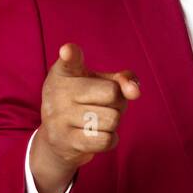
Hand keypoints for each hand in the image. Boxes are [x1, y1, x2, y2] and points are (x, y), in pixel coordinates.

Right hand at [31, 42, 139, 192]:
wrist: (58, 139)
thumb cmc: (85, 102)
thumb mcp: (100, 83)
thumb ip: (122, 79)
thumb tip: (134, 91)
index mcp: (64, 71)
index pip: (69, 60)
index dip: (71, 54)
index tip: (68, 51)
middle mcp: (57, 92)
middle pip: (112, 93)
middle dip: (118, 102)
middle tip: (103, 105)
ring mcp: (59, 118)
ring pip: (112, 119)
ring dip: (114, 122)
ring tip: (98, 120)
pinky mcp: (66, 141)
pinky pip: (106, 140)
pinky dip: (110, 139)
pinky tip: (97, 135)